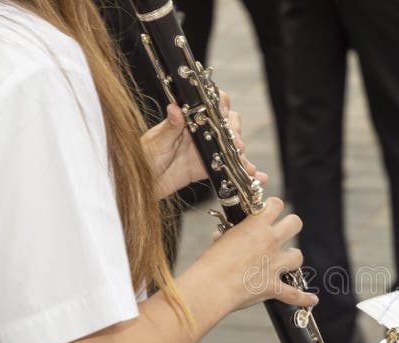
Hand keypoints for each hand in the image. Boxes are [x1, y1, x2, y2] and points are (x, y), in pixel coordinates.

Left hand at [142, 93, 266, 198]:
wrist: (142, 183)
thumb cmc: (143, 157)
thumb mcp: (155, 141)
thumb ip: (169, 126)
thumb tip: (175, 108)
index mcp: (188, 119)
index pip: (210, 104)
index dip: (221, 105)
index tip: (225, 113)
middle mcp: (201, 132)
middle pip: (229, 124)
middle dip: (236, 134)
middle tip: (236, 146)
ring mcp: (208, 150)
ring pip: (233, 147)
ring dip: (244, 156)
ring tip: (248, 167)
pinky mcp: (210, 168)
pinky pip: (231, 169)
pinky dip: (245, 173)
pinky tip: (256, 178)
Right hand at [200, 197, 317, 309]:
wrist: (211, 286)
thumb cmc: (210, 263)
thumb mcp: (219, 242)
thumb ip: (227, 237)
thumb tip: (222, 237)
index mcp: (256, 226)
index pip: (276, 205)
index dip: (273, 206)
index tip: (268, 210)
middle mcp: (270, 242)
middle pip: (295, 223)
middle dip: (290, 225)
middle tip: (283, 231)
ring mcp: (274, 264)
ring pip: (298, 256)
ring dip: (293, 257)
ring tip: (287, 260)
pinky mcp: (273, 286)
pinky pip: (294, 294)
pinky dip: (303, 298)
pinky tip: (312, 300)